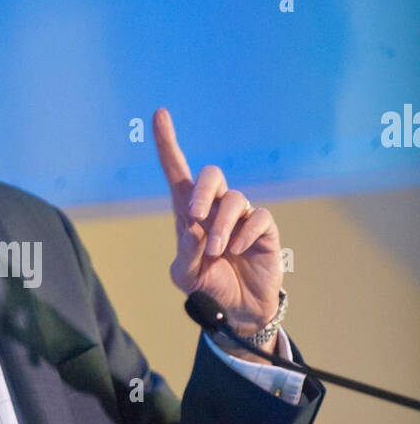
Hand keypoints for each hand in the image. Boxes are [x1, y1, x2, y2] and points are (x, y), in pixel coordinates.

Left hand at [153, 107, 282, 338]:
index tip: (159, 114)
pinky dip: (246, 234)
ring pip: (234, 199)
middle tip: (196, 216)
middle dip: (202, 191)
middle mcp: (215, 207)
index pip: (176, 170)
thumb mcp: (186, 276)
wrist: (237, 309)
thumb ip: (184, 254)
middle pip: (210, 174)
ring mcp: (241, 216)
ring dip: (222, 226)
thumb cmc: (208, 284)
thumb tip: (192, 228)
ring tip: (218, 251)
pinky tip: (239, 251)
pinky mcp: (263, 228)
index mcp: (189, 212)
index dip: (167, 142)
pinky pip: (258, 217)